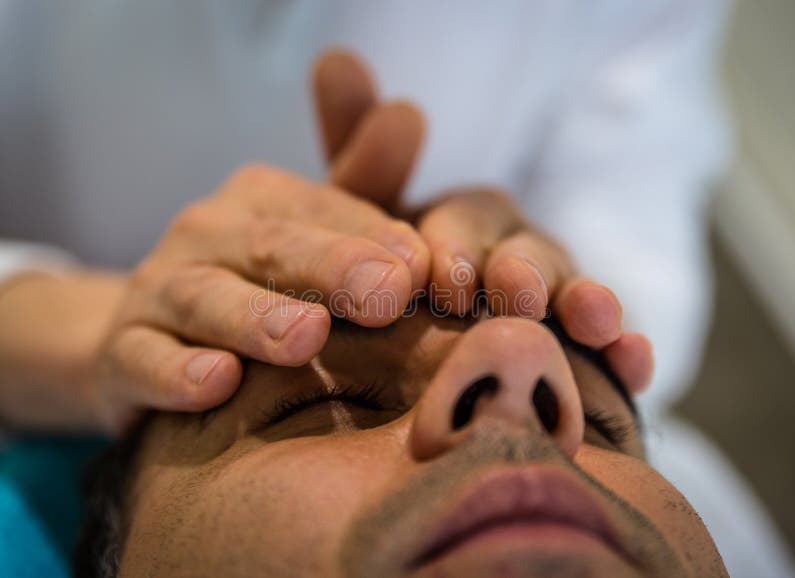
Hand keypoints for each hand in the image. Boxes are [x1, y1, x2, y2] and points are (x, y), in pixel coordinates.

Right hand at [86, 164, 431, 431]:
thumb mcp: (318, 230)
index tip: (421, 266)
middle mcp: (208, 233)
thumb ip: (365, 179)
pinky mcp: (122, 353)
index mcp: (262, 200)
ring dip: (256, 318)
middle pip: (271, 246)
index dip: (373, 236)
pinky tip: (216, 384)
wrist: (156, 338)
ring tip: (306, 337)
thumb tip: (408, 111)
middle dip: (330, 267)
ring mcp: (159, 290)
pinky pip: (143, 360)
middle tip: (385, 293)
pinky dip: (176, 373)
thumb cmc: (264, 283)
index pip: (325, 209)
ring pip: (206, 300)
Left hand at [312, 50, 652, 393]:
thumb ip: (359, 153)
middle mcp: (514, 255)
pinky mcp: (581, 352)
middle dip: (523, 271)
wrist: (418, 347)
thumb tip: (336, 59)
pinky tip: (634, 358)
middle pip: (528, 254)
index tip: (449, 276)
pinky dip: (626, 351)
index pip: (470, 218)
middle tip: (513, 295)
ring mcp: (553, 301)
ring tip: (593, 320)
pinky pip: (611, 349)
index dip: (461, 243)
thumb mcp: (364, 221)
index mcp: (464, 225)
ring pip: (574, 294)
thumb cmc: (388, 279)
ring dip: (586, 300)